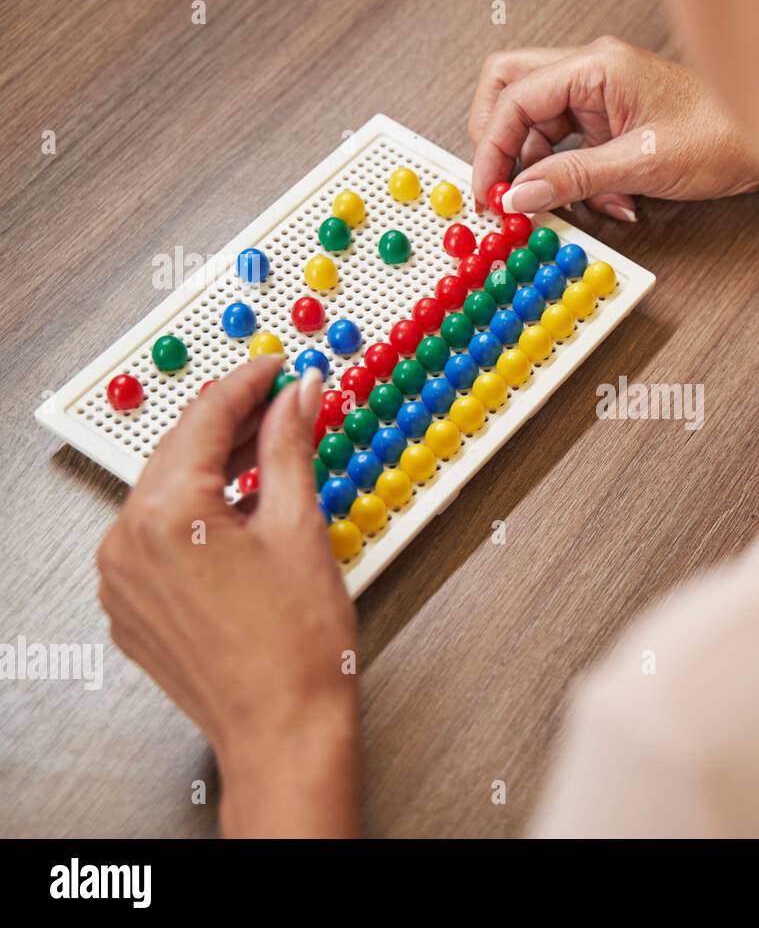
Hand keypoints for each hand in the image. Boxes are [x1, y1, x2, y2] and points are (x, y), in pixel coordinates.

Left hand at [97, 357, 360, 837]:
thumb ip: (290, 447)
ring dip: (213, 468)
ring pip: (165, 495)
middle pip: (180, 453)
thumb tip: (297, 396)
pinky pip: (155, 539)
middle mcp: (126, 542)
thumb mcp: (299, 526)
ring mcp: (120, 580)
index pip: (207, 420)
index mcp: (166, 514)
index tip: (277, 370)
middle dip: (232, 424)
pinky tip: (237, 513)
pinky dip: (194, 516)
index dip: (250, 385)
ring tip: (266, 455)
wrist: (284, 727)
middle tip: (282, 405)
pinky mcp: (129, 608)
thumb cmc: (298, 644)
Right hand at [468, 36, 758, 220]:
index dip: (493, 148)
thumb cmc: (721, 137)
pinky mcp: (611, 120)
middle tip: (500, 187)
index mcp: (596, 66)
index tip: (490, 191)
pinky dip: (572, 177)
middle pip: (512, 92)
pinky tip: (600, 201)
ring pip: (537, 123)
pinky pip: (568, 145)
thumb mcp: (639, 166)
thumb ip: (573, 180)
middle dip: (500, 143)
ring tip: (558, 204)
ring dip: (540, 169)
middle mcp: (592, 72)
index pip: (515, 96)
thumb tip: (520, 194)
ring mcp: (600, 95)